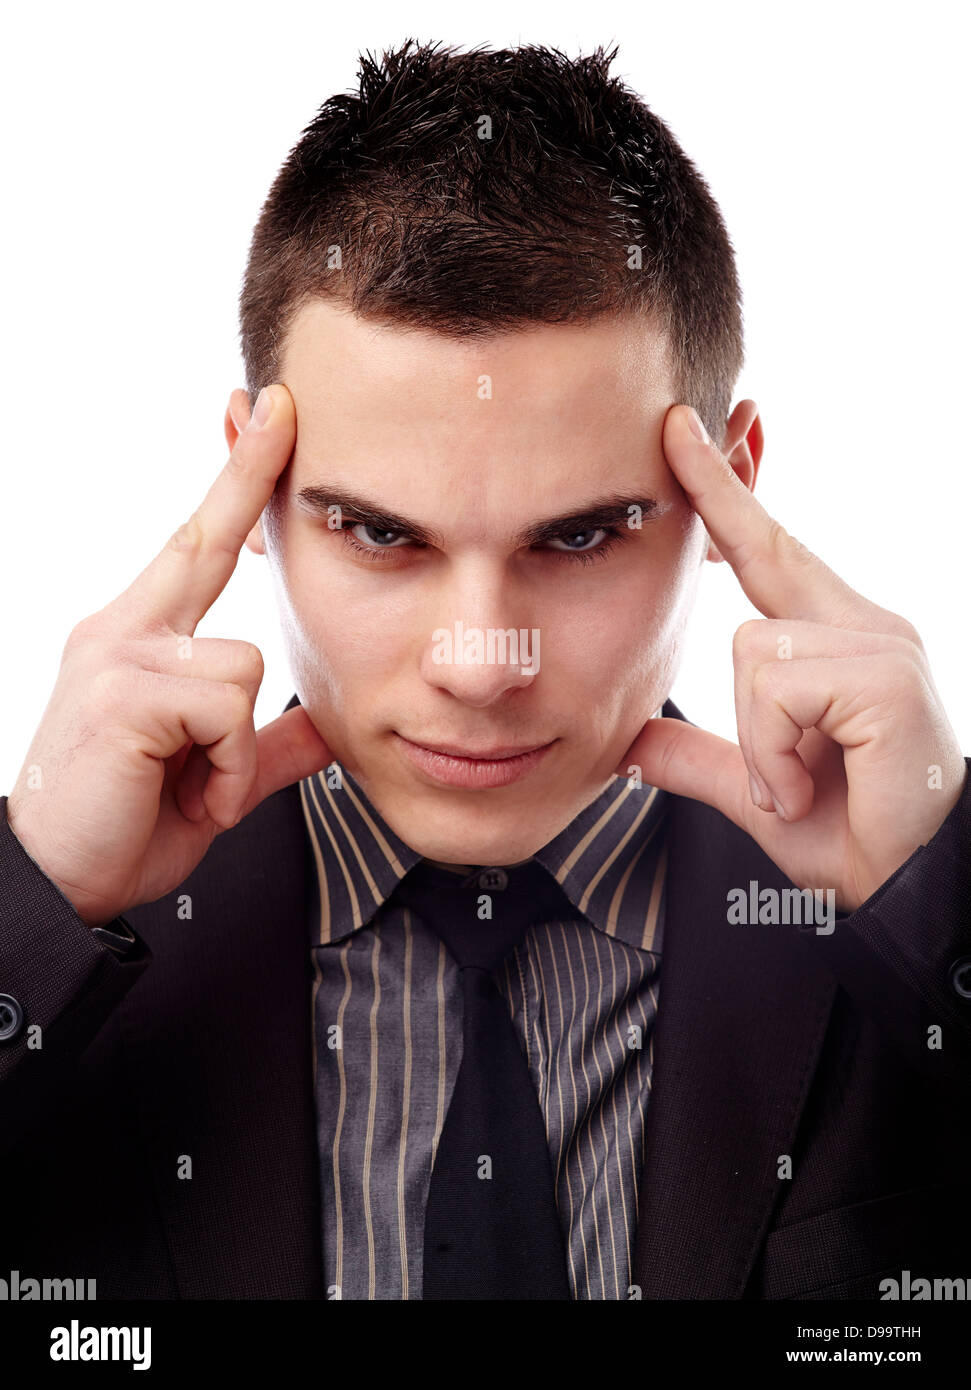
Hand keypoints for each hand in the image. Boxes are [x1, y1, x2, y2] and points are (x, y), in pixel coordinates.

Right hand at [6, 384, 331, 927]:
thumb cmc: (125, 822)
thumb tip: (325, 728)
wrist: (60, 884)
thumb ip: (267, 746)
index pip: (195, 544)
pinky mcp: (123, 691)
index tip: (268, 416)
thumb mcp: (215, 778)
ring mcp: (118, 655)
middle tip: (284, 403)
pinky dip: (226, 767)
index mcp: (141, 640)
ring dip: (237, 747)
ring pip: (244, 665)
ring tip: (194, 784)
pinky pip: (227, 709)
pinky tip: (186, 794)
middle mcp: (123, 631)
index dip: (236, 482)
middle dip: (248, 472)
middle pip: (203, 541)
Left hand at [615, 403, 966, 911]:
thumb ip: (703, 759)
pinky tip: (805, 785)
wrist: (907, 891)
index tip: (683, 434)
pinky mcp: (886, 677)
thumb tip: (633, 742)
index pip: (770, 552)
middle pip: (764, 558)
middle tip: (674, 431)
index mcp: (835, 641)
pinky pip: (777, 688)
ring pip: (752, 648)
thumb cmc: (850, 836)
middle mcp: (864, 627)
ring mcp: (881, 646)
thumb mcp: (757, 792)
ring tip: (794, 784)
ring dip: (756, 739)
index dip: (726, 495)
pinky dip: (773, 752)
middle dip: (718, 495)